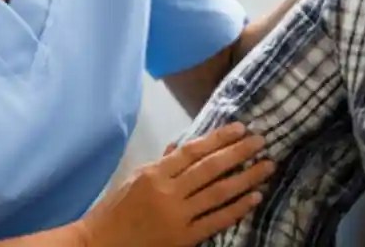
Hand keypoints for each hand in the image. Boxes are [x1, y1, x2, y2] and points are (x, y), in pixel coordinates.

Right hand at [75, 123, 273, 246]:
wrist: (97, 246)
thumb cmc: (114, 212)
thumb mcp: (133, 180)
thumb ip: (161, 163)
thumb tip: (182, 146)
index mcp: (154, 174)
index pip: (193, 151)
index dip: (219, 138)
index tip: (241, 128)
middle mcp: (168, 192)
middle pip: (211, 168)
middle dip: (239, 152)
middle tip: (262, 141)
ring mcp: (177, 216)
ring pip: (219, 192)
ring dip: (246, 178)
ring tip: (267, 167)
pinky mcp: (182, 239)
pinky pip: (216, 220)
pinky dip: (236, 208)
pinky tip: (254, 197)